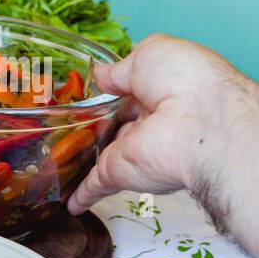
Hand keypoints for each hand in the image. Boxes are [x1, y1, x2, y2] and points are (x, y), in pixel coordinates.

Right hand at [68, 34, 258, 214]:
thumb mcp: (151, 55)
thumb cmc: (184, 79)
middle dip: (96, 125)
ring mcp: (135, 150)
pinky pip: (96, 185)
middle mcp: (152, 122)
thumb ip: (122, 68)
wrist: (202, 125)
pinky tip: (69, 203)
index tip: (88, 92)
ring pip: (104, 153)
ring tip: (56, 156)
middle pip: (117, 124)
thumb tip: (101, 75)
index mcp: (163, 90)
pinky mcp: (121, 173)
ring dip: (85, 158)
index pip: (132, 92)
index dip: (112, 91)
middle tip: (66, 123)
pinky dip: (81, 196)